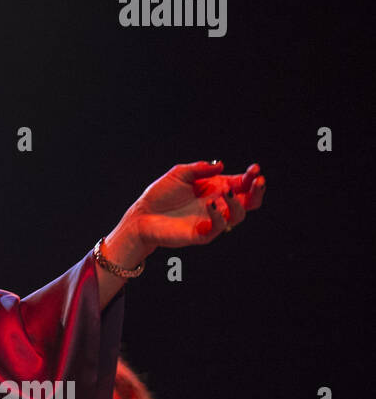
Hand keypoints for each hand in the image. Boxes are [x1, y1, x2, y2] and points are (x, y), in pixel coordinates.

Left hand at [123, 160, 265, 249]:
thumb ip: (200, 169)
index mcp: (215, 189)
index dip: (250, 177)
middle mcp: (218, 205)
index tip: (255, 169)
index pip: (240, 184)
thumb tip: (221, 165)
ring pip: (238, 216)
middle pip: (248, 202)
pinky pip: (218, 227)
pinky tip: (211, 204)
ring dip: (238, 203)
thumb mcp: (179, 174)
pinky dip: (219, 215)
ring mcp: (211, 220)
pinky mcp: (202, 233)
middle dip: (257, 191)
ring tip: (226, 191)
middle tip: (258, 181)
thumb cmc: (160, 194)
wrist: (141, 215)